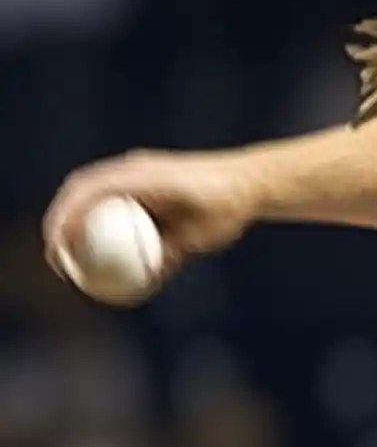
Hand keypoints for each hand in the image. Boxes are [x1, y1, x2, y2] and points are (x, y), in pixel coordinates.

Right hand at [43, 148, 258, 288]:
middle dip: (59, 220)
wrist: (251, 182)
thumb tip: (145, 278)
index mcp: (144, 175)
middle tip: (55, 257)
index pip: (90, 191)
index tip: (59, 247)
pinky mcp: (143, 179)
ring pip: (91, 190)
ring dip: (72, 217)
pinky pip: (110, 196)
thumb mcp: (202, 235)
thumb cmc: (229, 207)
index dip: (67, 217)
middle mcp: (135, 168)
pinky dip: (94, 215)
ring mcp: (137, 171)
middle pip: (81, 189)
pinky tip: (93, 244)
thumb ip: (174, 252)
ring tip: (65, 254)